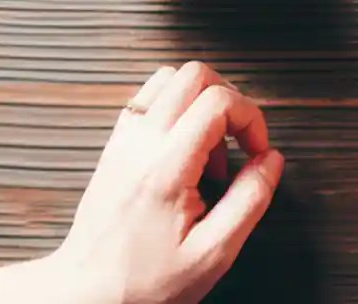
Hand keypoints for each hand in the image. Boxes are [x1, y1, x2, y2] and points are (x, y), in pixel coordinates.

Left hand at [49, 61, 283, 303]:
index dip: (251, 118)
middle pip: (194, 75)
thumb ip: (250, 200)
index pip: (217, 101)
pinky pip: (148, 99)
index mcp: (166, 168)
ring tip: (210, 150)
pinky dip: (176, 110)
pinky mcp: (115, 145)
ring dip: (201, 102)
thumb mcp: (213, 253)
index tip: (257, 150)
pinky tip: (185, 150)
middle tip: (238, 143)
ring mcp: (123, 140)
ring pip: (168, 78)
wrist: (88, 292)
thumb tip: (270, 161)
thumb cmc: (144, 281)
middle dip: (230, 100)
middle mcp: (140, 144)